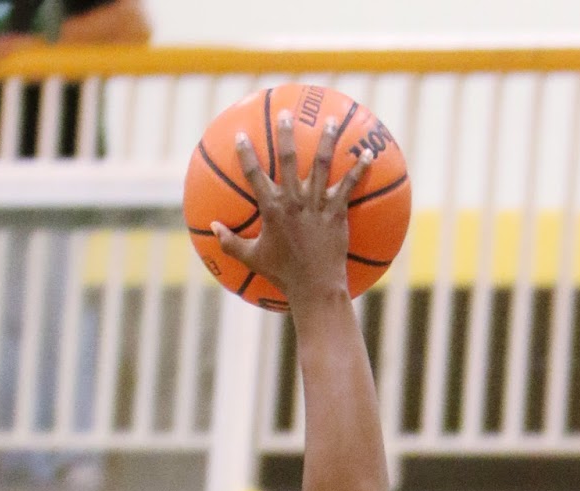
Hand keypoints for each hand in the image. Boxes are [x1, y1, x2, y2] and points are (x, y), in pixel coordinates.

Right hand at [211, 111, 373, 305]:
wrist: (315, 288)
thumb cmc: (283, 275)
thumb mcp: (252, 259)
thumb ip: (230, 242)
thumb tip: (212, 227)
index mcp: (271, 209)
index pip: (253, 174)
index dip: (245, 153)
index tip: (240, 135)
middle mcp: (294, 201)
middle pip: (287, 159)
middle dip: (285, 134)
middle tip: (286, 114)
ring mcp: (317, 205)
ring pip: (321, 164)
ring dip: (326, 140)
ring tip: (330, 120)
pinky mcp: (337, 213)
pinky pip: (349, 186)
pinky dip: (359, 169)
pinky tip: (368, 154)